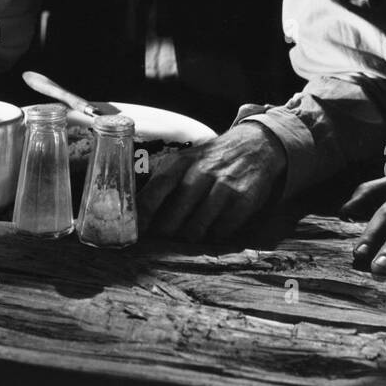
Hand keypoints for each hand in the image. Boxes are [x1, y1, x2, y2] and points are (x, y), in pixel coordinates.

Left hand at [138, 124, 286, 241]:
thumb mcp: (183, 159)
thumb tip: (131, 206)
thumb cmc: (210, 158)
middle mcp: (200, 173)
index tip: (133, 233)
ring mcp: (223, 187)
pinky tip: (212, 229)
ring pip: (196, 229)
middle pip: (173, 219)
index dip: (142, 218)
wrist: (254, 145)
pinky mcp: (243, 200)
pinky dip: (213, 235)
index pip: (154, 193)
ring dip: (189, 237)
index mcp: (179, 163)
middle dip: (165, 234)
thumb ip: (160, 180)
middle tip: (163, 241)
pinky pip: (221, 231)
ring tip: (188, 235)